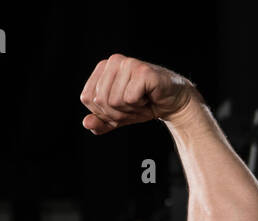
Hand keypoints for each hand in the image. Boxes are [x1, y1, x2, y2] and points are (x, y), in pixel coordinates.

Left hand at [79, 55, 197, 134]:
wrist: (171, 103)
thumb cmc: (143, 106)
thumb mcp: (116, 118)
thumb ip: (99, 123)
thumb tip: (86, 123)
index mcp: (102, 68)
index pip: (87, 98)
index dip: (102, 111)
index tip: (120, 107)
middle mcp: (114, 61)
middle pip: (100, 100)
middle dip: (116, 112)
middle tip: (133, 105)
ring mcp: (129, 63)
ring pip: (114, 100)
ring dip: (129, 109)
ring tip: (141, 101)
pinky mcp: (143, 71)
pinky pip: (129, 99)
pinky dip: (139, 105)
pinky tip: (148, 97)